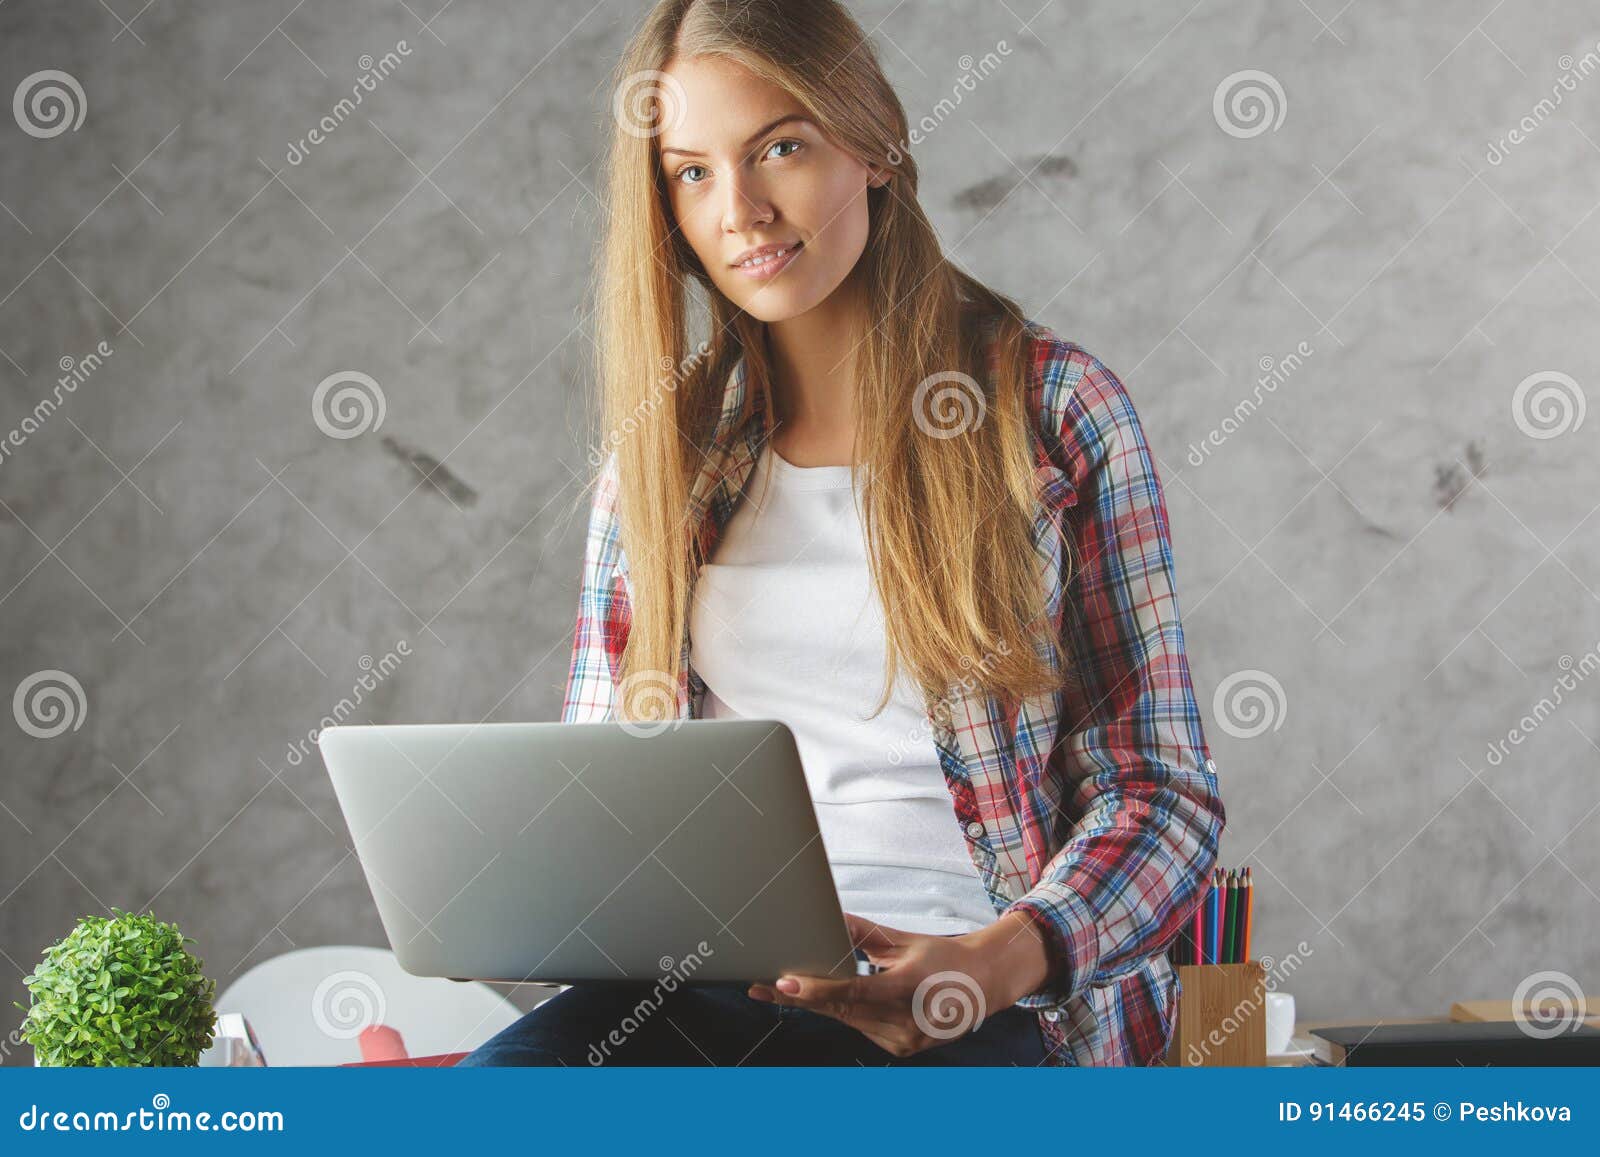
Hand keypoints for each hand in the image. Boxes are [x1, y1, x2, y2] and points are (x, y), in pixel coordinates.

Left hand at [746, 910, 1051, 1057]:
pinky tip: (830, 1000)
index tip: (785, 984)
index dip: (818, 990)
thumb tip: (828, 914)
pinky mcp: (902, 1049)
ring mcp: (906, 1039)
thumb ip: (864, 932)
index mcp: (910, 985)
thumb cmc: (942, 956)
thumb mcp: (904, 940)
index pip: (856, 991)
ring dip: (818, 1005)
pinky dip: (844, 1013)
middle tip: (761, 985)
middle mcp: (908, 1018)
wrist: (981, 985)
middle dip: (802, 997)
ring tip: (784, 988)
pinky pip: (861, 1028)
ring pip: (848, 1020)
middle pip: (843, 1009)